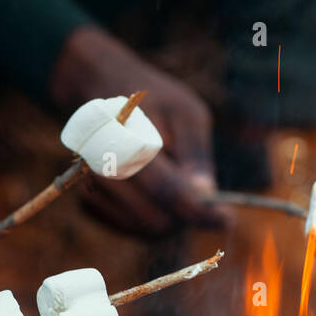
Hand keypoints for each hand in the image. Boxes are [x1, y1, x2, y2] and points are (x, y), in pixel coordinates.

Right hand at [50, 26, 230, 236]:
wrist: (99, 86)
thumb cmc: (151, 99)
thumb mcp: (184, 112)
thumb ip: (194, 154)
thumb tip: (206, 195)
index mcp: (128, 141)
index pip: (168, 192)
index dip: (200, 212)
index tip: (227, 220)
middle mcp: (103, 169)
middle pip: (157, 220)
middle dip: (184, 215)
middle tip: (202, 196)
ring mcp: (91, 188)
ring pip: (143, 229)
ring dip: (167, 215)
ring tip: (174, 181)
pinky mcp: (88, 201)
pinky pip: (129, 227)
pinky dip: (147, 216)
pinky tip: (153, 189)